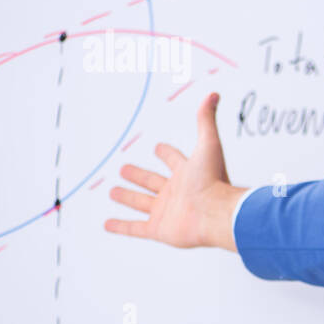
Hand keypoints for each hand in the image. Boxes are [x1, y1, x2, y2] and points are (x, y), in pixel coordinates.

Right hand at [104, 92, 246, 250]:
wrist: (216, 213)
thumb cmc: (214, 180)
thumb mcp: (208, 144)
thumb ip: (206, 120)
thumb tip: (213, 94)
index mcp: (188, 173)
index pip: (174, 159)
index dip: (166, 153)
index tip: (158, 147)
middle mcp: (176, 192)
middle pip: (152, 181)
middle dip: (139, 176)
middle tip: (123, 169)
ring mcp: (167, 212)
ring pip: (141, 203)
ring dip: (127, 197)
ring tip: (113, 191)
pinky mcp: (159, 230)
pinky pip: (135, 228)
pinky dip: (120, 226)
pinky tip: (106, 223)